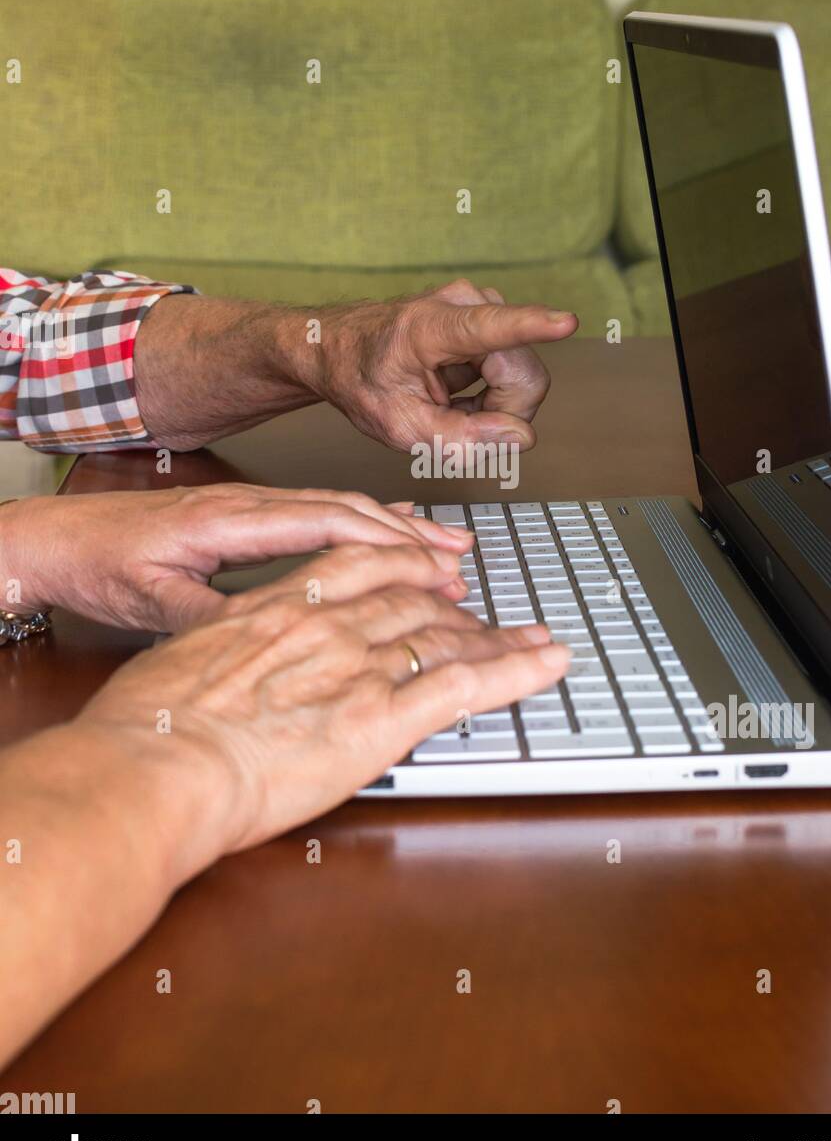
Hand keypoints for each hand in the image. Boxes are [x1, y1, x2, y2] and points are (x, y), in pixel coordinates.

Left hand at [0, 484, 473, 631]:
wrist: (59, 537)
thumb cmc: (99, 564)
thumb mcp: (152, 602)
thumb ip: (211, 615)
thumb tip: (266, 636)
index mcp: (229, 520)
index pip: (326, 522)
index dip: (386, 542)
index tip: (431, 563)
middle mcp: (246, 504)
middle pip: (344, 508)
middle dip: (407, 532)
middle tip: (461, 556)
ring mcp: (247, 505)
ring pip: (336, 506)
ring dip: (391, 525)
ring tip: (443, 543)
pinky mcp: (244, 515)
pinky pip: (316, 512)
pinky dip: (359, 523)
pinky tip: (383, 535)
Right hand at [75, 541, 570, 873]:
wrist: (158, 765)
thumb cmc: (151, 727)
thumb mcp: (182, 661)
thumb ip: (224, 654)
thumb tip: (226, 666)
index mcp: (280, 608)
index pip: (362, 571)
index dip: (405, 566)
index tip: (426, 570)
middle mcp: (330, 628)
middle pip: (415, 603)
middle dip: (458, 607)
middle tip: (487, 613)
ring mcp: (360, 669)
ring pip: (449, 638)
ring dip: (500, 637)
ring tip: (536, 637)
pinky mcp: (383, 720)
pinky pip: (468, 684)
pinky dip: (517, 670)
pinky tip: (548, 661)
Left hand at [305, 278, 577, 451]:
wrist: (337, 349)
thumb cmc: (359, 380)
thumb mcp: (397, 427)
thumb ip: (458, 440)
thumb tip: (520, 437)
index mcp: (428, 328)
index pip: (490, 327)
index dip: (533, 327)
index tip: (566, 322)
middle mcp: (463, 305)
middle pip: (523, 375)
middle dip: (502, 414)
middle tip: (458, 427)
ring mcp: (480, 306)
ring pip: (524, 375)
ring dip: (494, 406)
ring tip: (448, 408)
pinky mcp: (488, 316)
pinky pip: (515, 369)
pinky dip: (490, 395)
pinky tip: (455, 398)